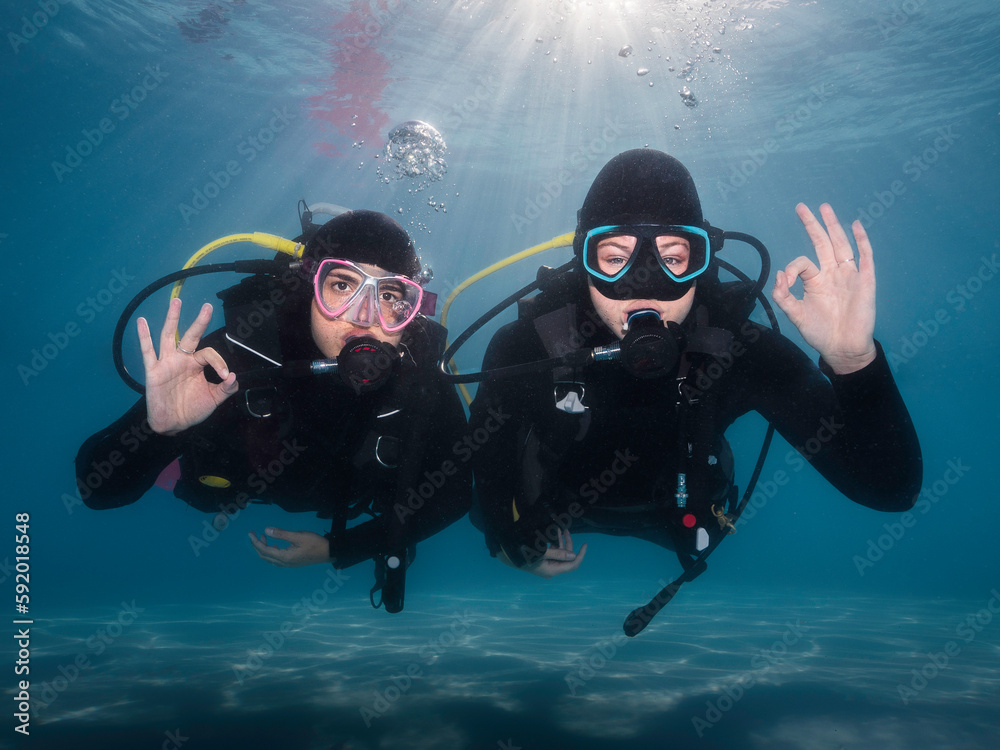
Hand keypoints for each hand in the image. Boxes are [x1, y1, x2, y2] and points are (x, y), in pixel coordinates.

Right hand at [139, 298, 238, 434]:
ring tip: (176, 302)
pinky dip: (144, 337)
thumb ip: (226, 388)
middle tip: (208, 306)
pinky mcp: (154, 371)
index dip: (220, 362)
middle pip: (191, 336)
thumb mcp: (214, 398)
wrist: (174, 425)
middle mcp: (182, 360)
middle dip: (200, 321)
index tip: (226, 375)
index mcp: (196, 364)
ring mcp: (167, 363)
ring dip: (173, 319)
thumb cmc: (192, 409)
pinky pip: (148, 352)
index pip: (209, 354)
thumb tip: (233, 376)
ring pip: (169, 337)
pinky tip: (142, 322)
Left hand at [249, 527, 333, 566]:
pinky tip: (275, 544)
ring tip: (263, 537)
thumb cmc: (314, 543)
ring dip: (264, 548)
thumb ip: (281, 534)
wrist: (328, 552)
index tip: (250, 533)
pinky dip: (271, 551)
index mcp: (284, 557)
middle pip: (265, 556)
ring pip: (270, 558)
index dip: (256, 542)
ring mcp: (288, 564)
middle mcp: (284, 563)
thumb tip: (266, 530)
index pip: (264, 550)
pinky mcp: (292, 562)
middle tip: (254, 534)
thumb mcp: (298, 536)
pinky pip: (276, 559)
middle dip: (257, 545)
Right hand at [524, 528, 586, 578]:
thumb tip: (573, 555)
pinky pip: (554, 551)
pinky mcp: (545, 560)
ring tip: (560, 529)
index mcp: (553, 570)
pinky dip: (555, 543)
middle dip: (568, 543)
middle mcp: (553, 568)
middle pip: (567, 557)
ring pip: (561, 553)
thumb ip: (558, 554)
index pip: (572, 564)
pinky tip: (555, 533)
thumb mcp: (542, 553)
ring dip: (561, 541)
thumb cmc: (525, 555)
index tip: (585, 544)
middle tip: (566, 530)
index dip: (580, 555)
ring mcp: (549, 564)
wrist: (511, 556)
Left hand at [771, 203, 877, 373]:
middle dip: (813, 225)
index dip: (792, 268)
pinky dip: (861, 241)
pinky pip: (865, 257)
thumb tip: (779, 274)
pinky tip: (856, 226)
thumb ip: (783, 296)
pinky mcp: (865, 281)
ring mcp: (849, 275)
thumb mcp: (795, 315)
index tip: (785, 282)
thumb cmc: (820, 332)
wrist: (843, 348)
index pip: (803, 262)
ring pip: (841, 244)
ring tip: (825, 208)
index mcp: (815, 281)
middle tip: (802, 207)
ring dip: (833, 226)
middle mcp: (832, 274)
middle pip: (822, 243)